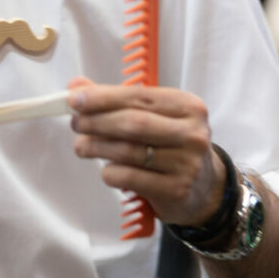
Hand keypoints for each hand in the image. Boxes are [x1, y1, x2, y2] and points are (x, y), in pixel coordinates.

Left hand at [66, 77, 225, 227]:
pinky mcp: (175, 190)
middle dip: (96, 121)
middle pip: (132, 123)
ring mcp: (186, 164)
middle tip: (76, 123)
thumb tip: (77, 87)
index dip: (103, 97)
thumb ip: (117, 100)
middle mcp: (192, 133)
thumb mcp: (153, 117)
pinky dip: (109, 172)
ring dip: (95, 147)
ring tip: (81, 146)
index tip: (75, 99)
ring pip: (128, 151)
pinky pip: (128, 178)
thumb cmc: (172, 145)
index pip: (139, 96)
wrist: (203, 188)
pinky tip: (106, 169)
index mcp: (188, 106)